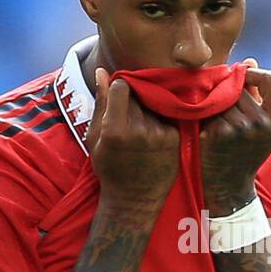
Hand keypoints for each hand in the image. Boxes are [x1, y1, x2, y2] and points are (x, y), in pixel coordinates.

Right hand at [86, 67, 179, 216]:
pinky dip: (159, 119)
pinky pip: (166, 116)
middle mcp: (140, 130)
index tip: (118, 97)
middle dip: (134, 97)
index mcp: (115, 129)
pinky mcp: (175, 138)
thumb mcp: (95, 137)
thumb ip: (101, 102)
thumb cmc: (109, 167)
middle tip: (130, 114)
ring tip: (141, 126)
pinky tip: (153, 135)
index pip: (123, 85)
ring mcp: (160, 135)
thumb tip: (101, 71)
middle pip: (140, 93)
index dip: (119, 87)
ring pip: (155, 103)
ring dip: (148, 108)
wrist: (134, 199)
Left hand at [199, 59, 270, 214]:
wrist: (230, 186)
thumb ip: (258, 93)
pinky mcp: (220, 133)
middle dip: (229, 91)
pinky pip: (209, 110)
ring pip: (223, 97)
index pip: (270, 77)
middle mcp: (263, 123)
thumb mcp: (262, 126)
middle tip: (223, 106)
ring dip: (216, 104)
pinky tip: (208, 131)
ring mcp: (241, 128)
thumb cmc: (246, 152)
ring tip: (217, 121)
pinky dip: (206, 117)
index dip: (253, 72)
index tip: (241, 76)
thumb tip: (250, 60)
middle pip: (241, 87)